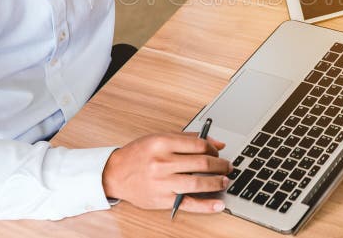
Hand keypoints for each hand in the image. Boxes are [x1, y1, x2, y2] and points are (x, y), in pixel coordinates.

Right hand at [101, 132, 231, 212]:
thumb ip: (188, 138)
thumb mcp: (160, 138)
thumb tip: (216, 143)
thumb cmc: (138, 155)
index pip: (198, 144)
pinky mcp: (162, 200)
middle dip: (220, 165)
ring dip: (217, 182)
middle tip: (227, 167)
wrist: (115, 174)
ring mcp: (162, 182)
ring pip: (198, 182)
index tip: (218, 153)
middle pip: (201, 163)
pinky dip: (206, 205)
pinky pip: (189, 203)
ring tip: (225, 181)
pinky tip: (218, 204)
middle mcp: (162, 162)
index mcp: (162, 143)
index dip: (213, 149)